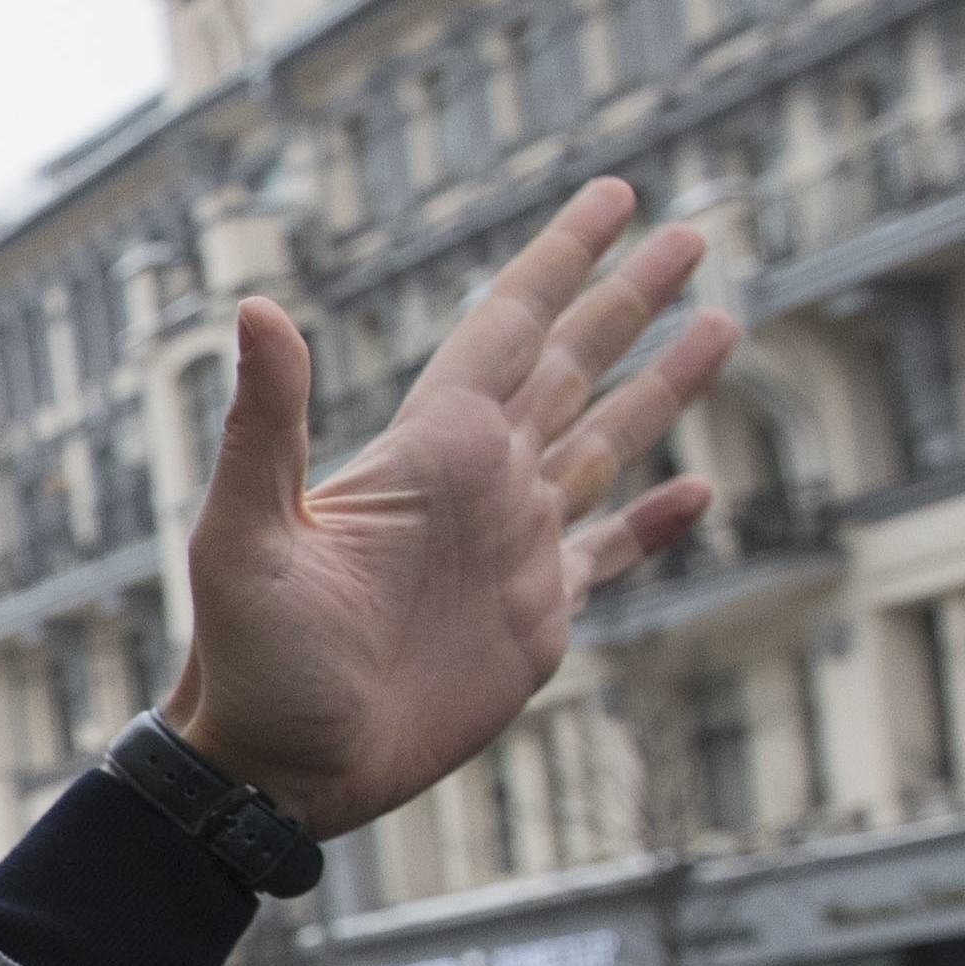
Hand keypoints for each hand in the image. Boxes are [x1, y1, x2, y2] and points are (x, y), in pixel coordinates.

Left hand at [161, 178, 735, 839]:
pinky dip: (656, 523)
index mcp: (427, 451)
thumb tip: (256, 308)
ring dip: (662, 386)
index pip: (508, 326)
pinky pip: (611, 554)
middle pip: (572, 366)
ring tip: (720, 324)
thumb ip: (265, 424)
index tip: (613, 196)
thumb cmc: (246, 660)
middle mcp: (478, 484)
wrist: (277, 769)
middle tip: (691, 232)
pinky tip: (698, 490)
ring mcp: (512, 548)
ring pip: (606, 442)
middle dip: (629, 300)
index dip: (561, 258)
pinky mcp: (535, 617)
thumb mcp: (244, 533)